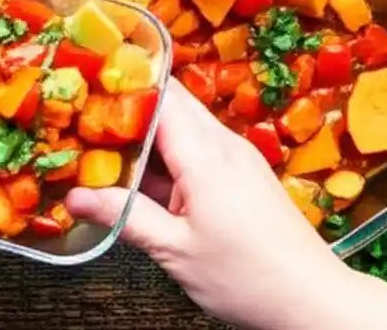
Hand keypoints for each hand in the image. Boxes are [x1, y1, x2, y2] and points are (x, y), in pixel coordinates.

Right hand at [65, 79, 386, 329]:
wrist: (313, 301)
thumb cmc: (249, 278)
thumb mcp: (175, 251)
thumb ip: (124, 216)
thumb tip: (74, 198)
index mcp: (207, 156)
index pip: (162, 95)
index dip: (122, 86)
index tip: (84, 89)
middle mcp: (225, 146)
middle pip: (172, 104)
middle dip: (128, 106)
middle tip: (83, 118)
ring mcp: (237, 159)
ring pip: (183, 127)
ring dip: (146, 134)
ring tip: (101, 147)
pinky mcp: (242, 176)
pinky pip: (197, 150)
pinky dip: (166, 156)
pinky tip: (140, 178)